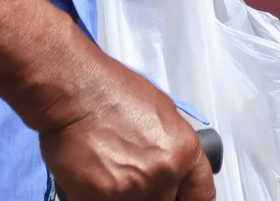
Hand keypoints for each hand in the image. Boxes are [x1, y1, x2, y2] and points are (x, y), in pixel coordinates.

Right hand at [39, 37, 213, 200]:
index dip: (188, 197)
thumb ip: (172, 149)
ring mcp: (132, 191)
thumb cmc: (115, 91)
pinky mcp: (99, 200)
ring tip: (112, 171)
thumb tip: (174, 171)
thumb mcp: (162, 112)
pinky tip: (93, 177)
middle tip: (136, 175)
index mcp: (184, 151)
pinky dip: (98, 197)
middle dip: (153, 194)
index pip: (202, 194)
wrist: (77, 90)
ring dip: (124, 196)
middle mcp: (163, 174)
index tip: (179, 197)